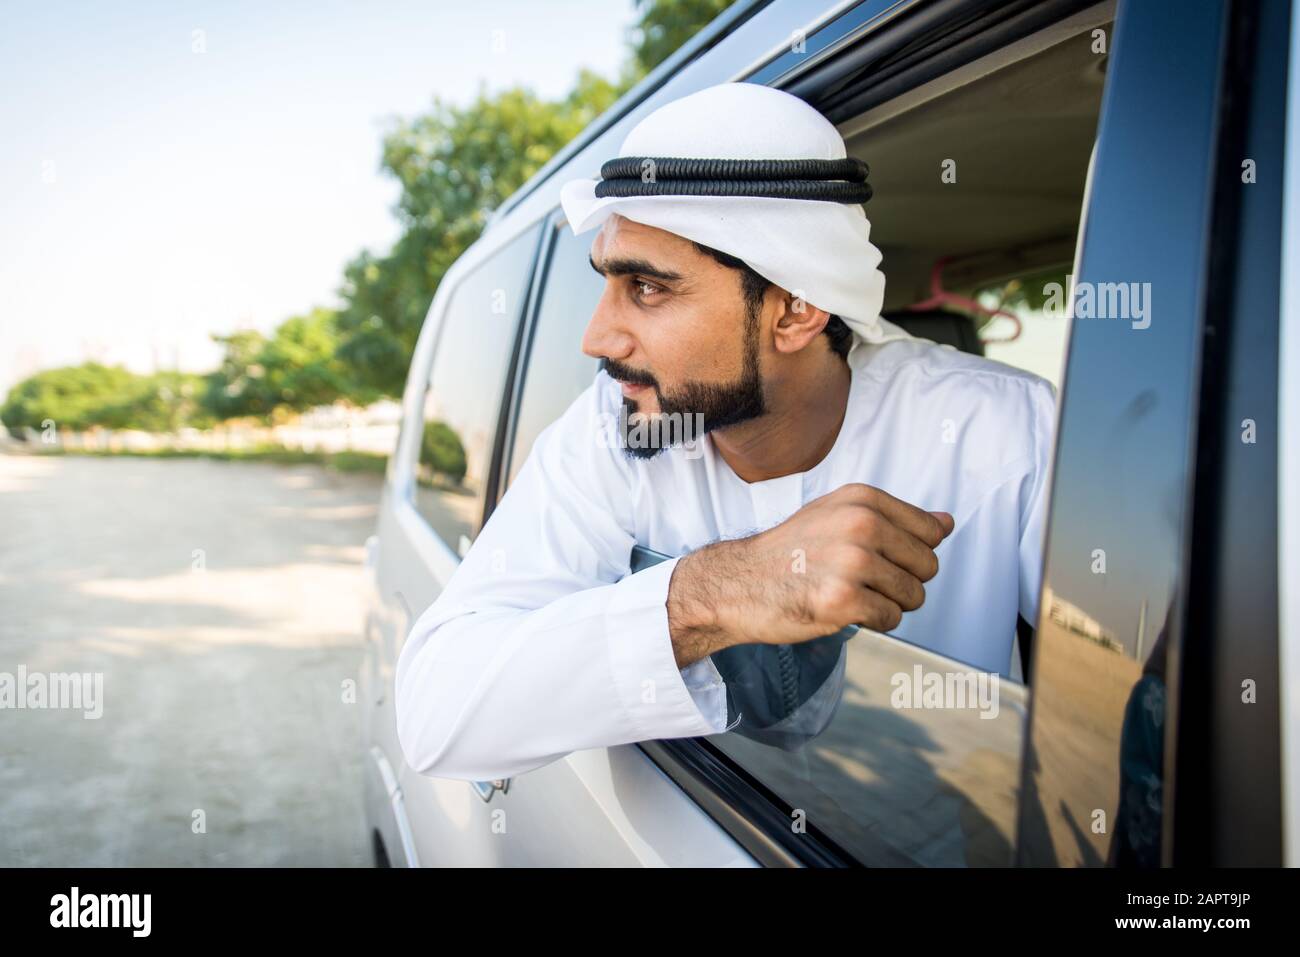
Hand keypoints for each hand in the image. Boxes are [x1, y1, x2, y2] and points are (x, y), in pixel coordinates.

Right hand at [667, 483, 953, 664]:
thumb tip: (946, 523)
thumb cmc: (789, 552)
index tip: (880, 556)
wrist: (738, 583)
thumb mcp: (838, 516)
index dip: (911, 552)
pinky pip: (891, 619)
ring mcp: (852, 563)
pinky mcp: (843, 601)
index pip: (931, 531)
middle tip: (862, 581)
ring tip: (851, 594)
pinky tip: (844, 609)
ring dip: (888, 603)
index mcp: (862, 500)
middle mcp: (861, 525)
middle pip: (927, 566)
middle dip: (903, 580)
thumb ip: (894, 518)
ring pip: (913, 595)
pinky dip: (874, 622)